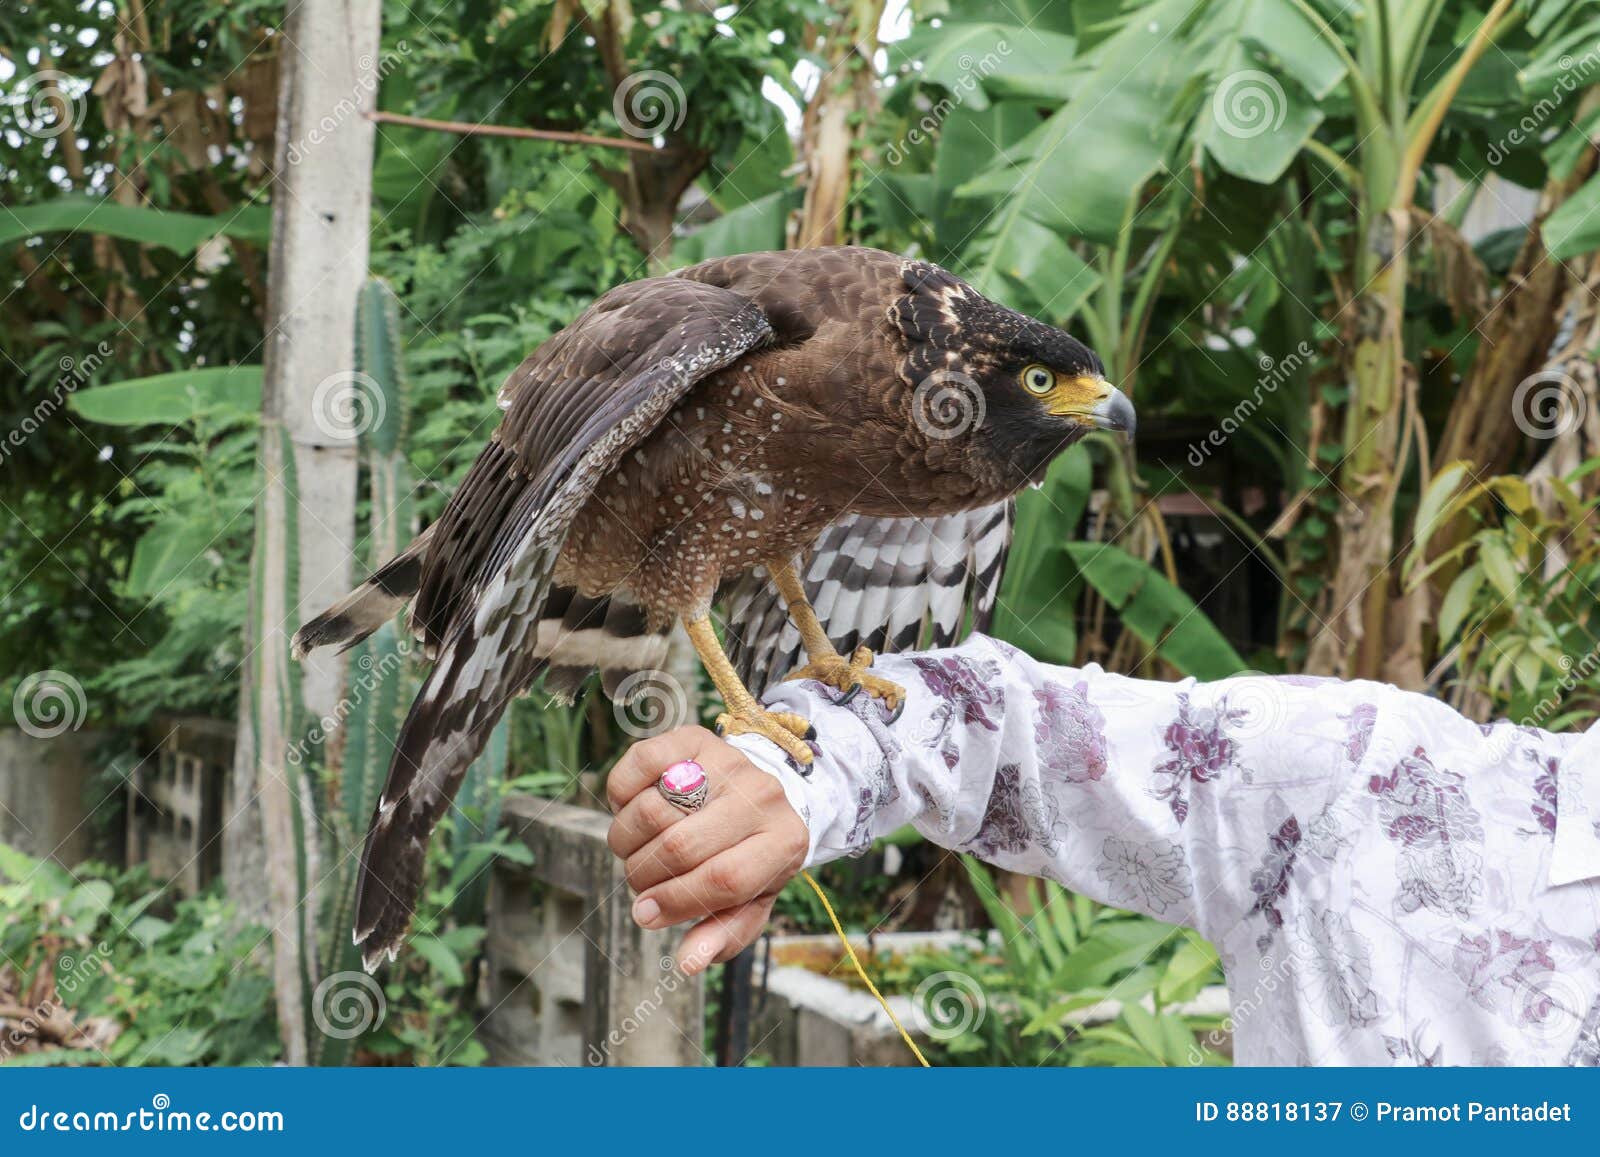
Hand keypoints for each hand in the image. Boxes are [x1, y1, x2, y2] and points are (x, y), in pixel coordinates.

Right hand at [605, 726, 807, 973]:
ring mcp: (727, 762)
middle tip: (640, 883)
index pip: (723, 880)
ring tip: (637, 851)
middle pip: (681, 846)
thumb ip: (723, 934)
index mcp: (784, 842)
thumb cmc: (753, 856)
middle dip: (645, 876)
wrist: (767, 791)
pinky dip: (621, 794)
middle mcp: (761, 796)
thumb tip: (687, 963)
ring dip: (626, 842)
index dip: (675, 903)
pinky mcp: (695, 738)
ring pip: (652, 809)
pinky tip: (631, 809)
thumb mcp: (752, 900)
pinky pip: (638, 765)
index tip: (645, 915)